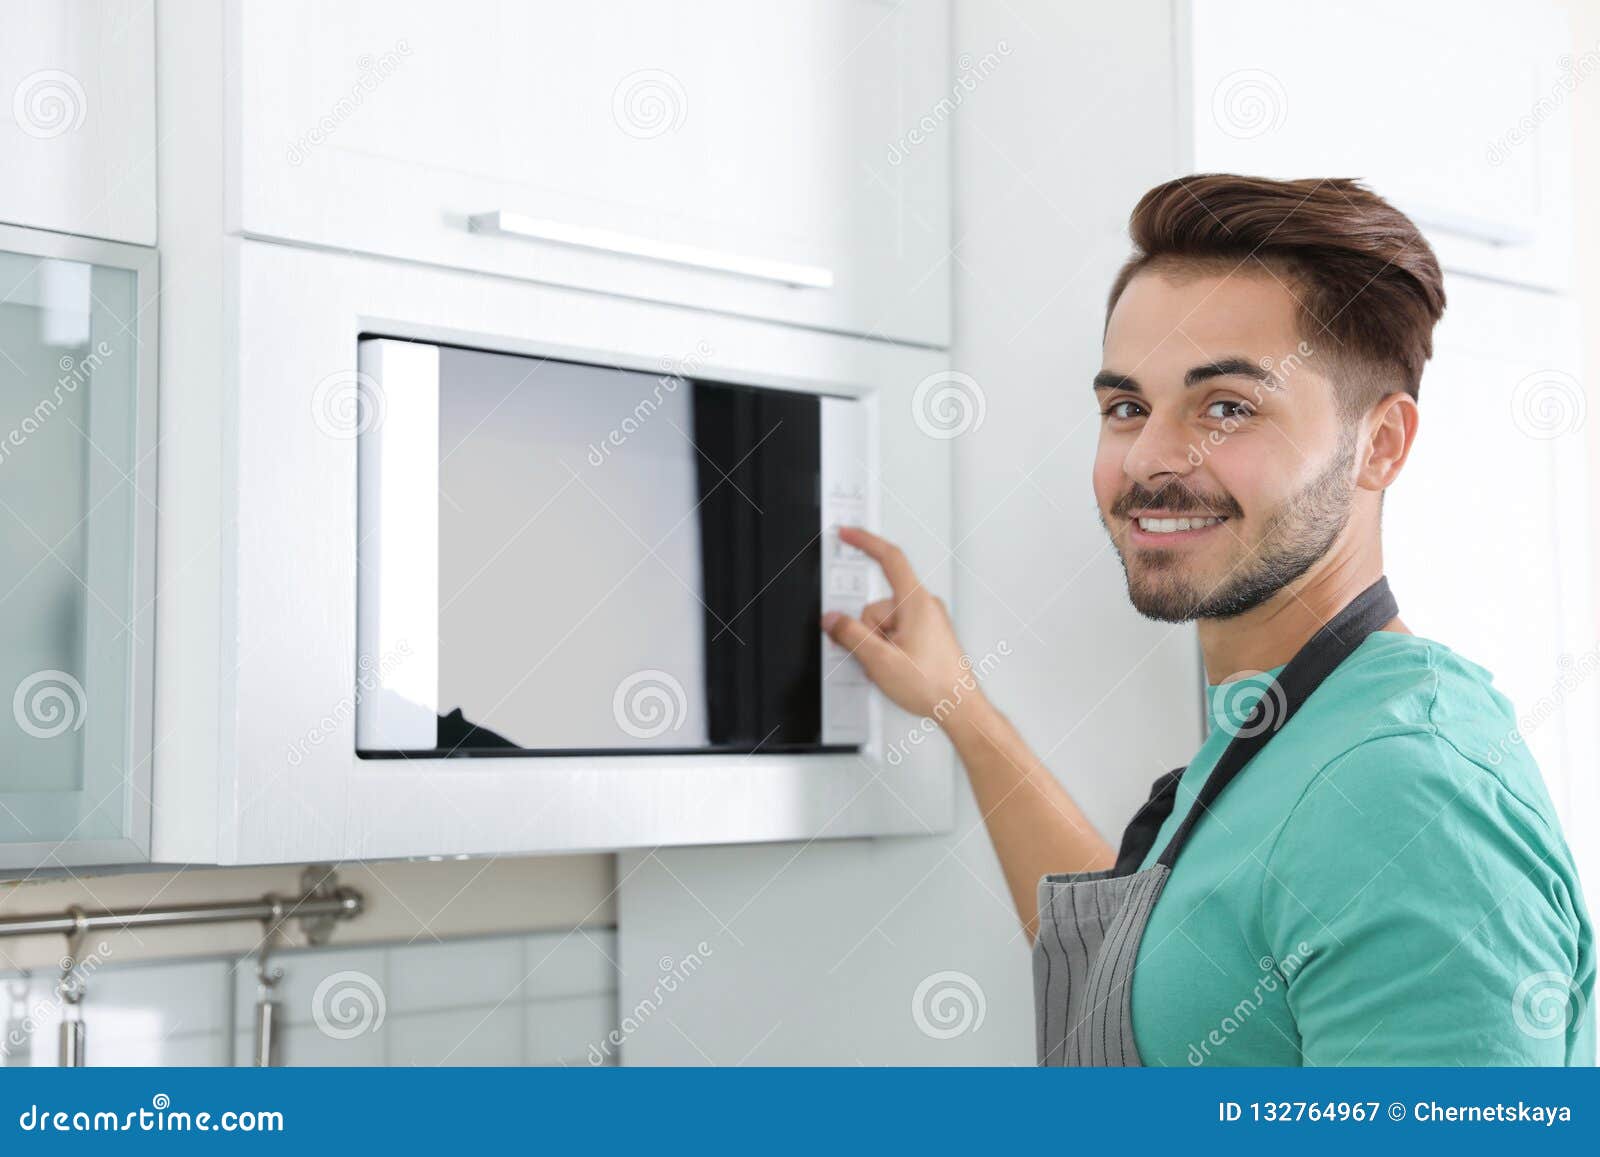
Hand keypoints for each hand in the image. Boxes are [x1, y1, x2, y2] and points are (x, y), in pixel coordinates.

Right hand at [820, 527, 988, 726]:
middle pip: (876, 605)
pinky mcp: (928, 634)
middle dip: (869, 632)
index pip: (889, 559)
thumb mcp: (880, 661)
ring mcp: (927, 620)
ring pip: (884, 623)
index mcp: (916, 603)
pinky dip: (890, 648)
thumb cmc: (932, 685)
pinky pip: (896, 632)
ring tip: (895, 667)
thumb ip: (851, 636)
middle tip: (882, 658)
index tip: (847, 534)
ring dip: (880, 645)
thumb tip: (832, 620)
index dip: (865, 542)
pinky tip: (899, 667)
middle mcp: (924, 606)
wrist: (959, 707)